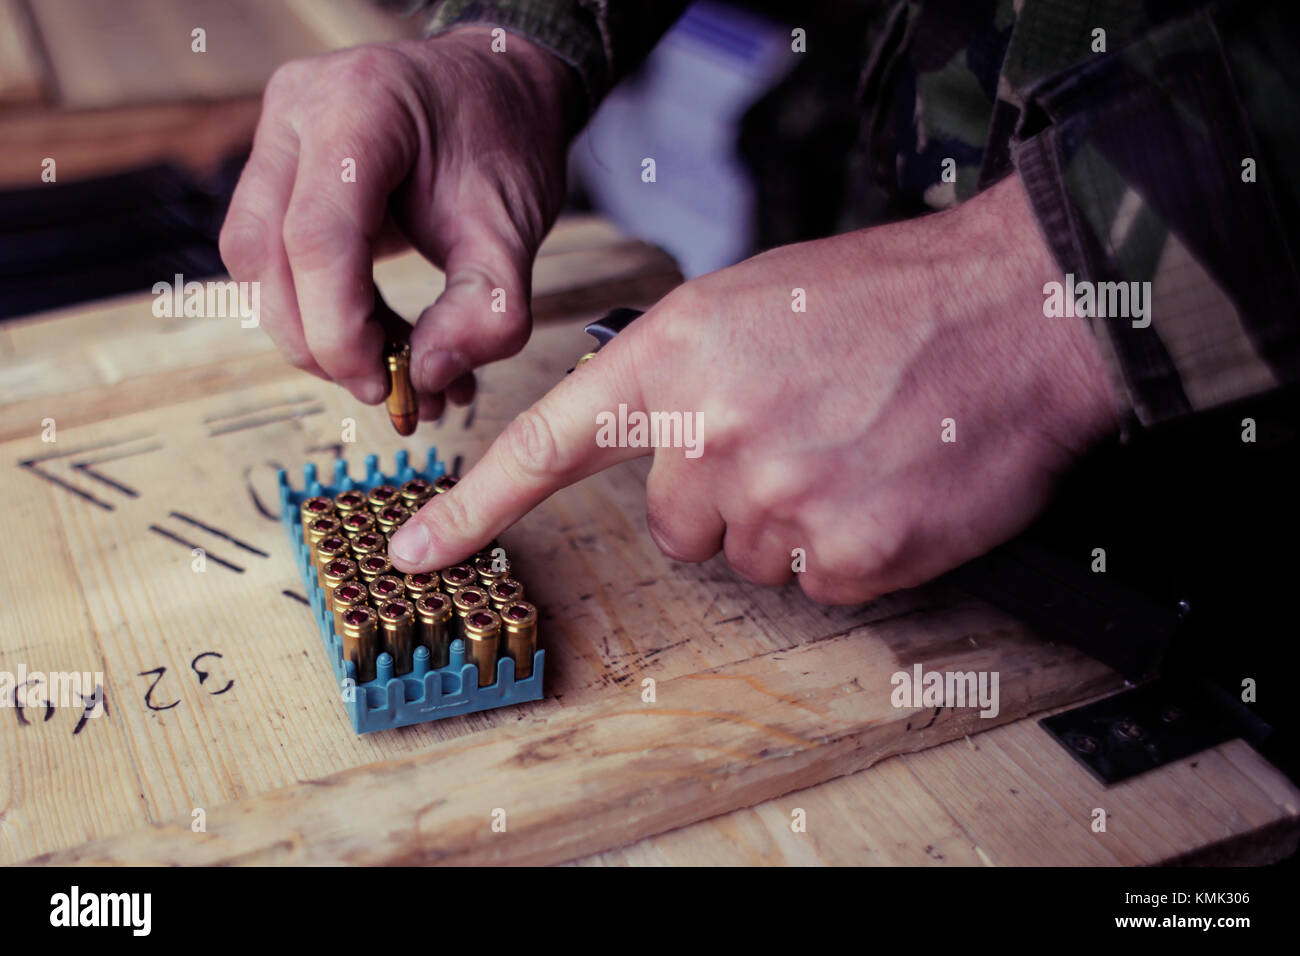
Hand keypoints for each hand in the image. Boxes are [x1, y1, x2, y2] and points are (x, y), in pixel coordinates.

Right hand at [219, 27, 581, 418]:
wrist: (497, 89)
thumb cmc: (505, 142)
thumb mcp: (515, 228)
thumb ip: (485, 310)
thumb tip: (425, 377)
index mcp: (360, 106)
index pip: (316, 236)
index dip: (338, 327)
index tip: (382, 383)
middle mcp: (300, 110)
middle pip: (265, 253)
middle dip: (317, 340)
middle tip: (383, 390)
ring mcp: (277, 134)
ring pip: (254, 261)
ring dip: (311, 332)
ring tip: (388, 368)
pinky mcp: (275, 166)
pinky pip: (270, 255)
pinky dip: (316, 310)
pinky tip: (376, 340)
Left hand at [389, 176, 1120, 603]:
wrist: (1017, 313)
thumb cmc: (886, 298)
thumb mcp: (750, 303)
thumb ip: (683, 377)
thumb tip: (659, 452)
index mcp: (675, 358)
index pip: (549, 445)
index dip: (479, 505)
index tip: (423, 550)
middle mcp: (713, 434)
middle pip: (674, 525)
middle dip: (724, 496)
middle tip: (795, 439)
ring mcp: (781, 499)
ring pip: (747, 556)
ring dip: (792, 520)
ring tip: (853, 451)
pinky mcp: (850, 555)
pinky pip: (816, 582)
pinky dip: (848, 550)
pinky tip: (884, 488)